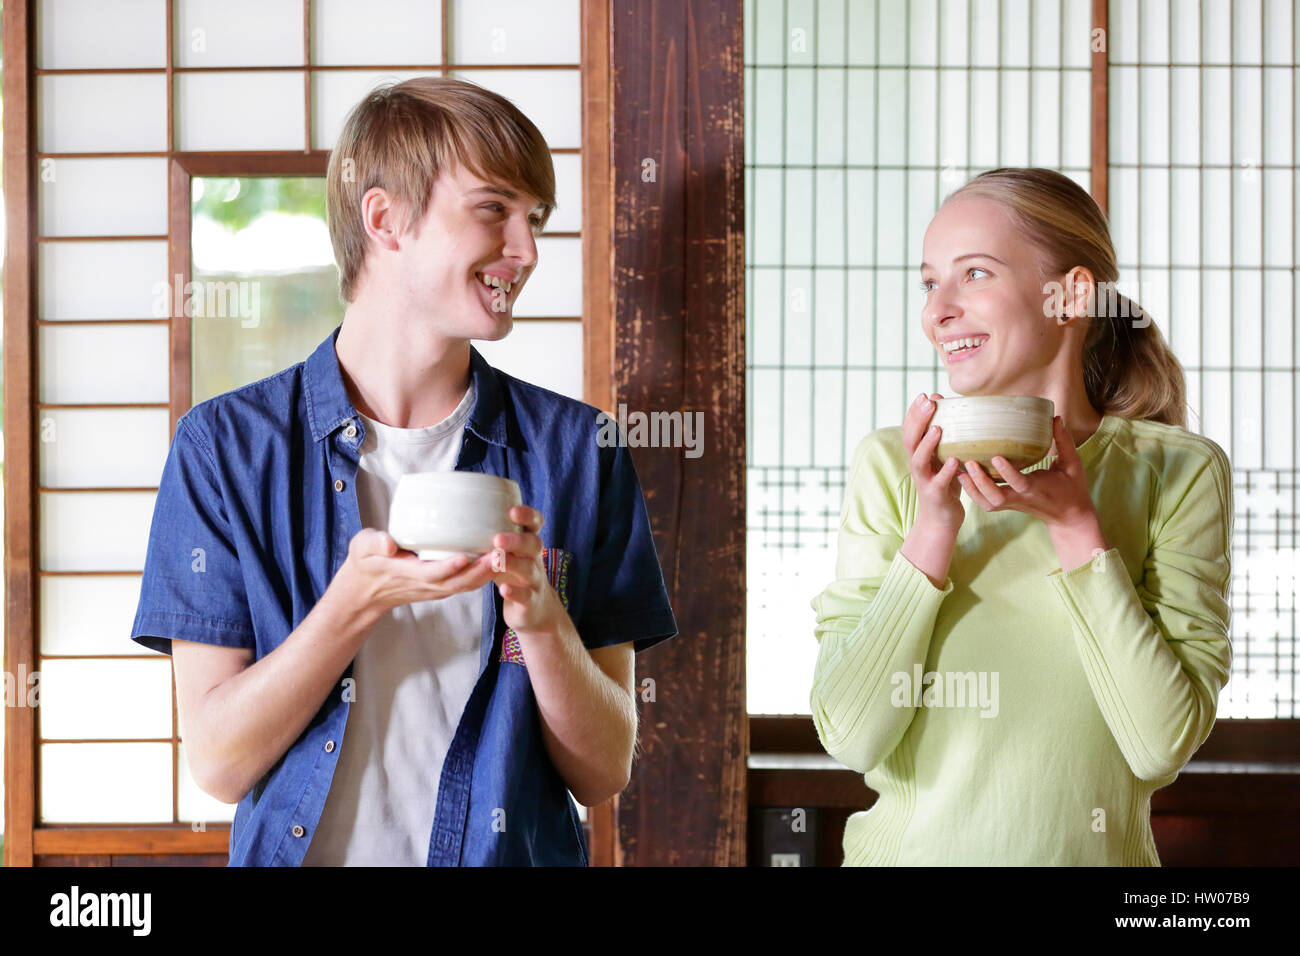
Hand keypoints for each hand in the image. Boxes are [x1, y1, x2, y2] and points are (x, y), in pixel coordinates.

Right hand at [335, 527, 496, 618]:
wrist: (365, 591)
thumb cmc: (365, 562)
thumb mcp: (362, 548)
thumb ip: (374, 543)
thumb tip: (388, 543)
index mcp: (407, 574)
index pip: (431, 573)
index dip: (449, 567)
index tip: (465, 556)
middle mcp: (426, 585)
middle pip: (457, 583)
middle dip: (480, 571)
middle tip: (500, 554)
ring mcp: (435, 589)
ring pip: (466, 586)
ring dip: (487, 574)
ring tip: (507, 556)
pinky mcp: (442, 587)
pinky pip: (466, 584)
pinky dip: (484, 575)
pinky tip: (499, 560)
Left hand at [490, 505, 565, 635]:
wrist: (535, 608)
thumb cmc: (513, 572)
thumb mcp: (507, 551)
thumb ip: (493, 534)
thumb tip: (459, 511)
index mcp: (528, 543)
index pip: (535, 524)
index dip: (527, 516)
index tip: (512, 511)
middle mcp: (534, 559)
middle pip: (534, 544)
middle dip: (517, 540)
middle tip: (498, 538)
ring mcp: (534, 580)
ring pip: (529, 569)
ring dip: (514, 564)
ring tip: (497, 560)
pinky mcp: (531, 601)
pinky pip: (526, 596)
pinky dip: (516, 593)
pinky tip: (504, 590)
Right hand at [902, 391, 964, 531]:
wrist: (940, 521)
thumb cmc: (945, 486)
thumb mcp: (943, 460)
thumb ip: (946, 441)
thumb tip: (956, 413)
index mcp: (919, 455)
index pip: (910, 429)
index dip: (914, 412)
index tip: (925, 394)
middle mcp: (918, 465)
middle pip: (910, 440)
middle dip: (918, 420)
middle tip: (928, 402)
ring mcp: (925, 480)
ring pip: (919, 460)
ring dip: (927, 443)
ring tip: (939, 428)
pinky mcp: (935, 495)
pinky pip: (939, 482)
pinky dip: (946, 471)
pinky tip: (955, 460)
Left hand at [956, 415, 1098, 531]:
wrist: (1069, 517)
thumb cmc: (1072, 487)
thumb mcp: (1073, 464)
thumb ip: (1063, 441)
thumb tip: (1055, 418)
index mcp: (1037, 488)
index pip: (1020, 483)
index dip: (1007, 472)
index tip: (996, 457)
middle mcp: (1022, 498)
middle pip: (996, 498)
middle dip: (980, 482)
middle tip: (968, 463)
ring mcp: (1013, 504)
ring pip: (988, 503)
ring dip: (972, 489)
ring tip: (959, 471)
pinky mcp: (1008, 506)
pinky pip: (987, 504)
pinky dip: (973, 493)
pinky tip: (963, 477)